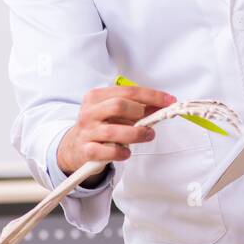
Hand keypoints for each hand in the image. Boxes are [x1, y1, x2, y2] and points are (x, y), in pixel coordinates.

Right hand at [57, 84, 176, 183]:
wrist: (75, 146)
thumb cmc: (99, 126)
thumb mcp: (113, 112)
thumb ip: (136, 108)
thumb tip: (161, 106)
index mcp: (96, 97)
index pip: (128, 91)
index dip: (151, 96)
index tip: (168, 101)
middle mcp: (89, 112)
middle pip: (119, 106)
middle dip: (140, 113)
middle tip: (151, 122)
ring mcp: (87, 132)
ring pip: (115, 130)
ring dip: (137, 134)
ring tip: (147, 136)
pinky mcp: (87, 150)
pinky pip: (108, 151)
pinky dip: (122, 152)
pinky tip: (126, 152)